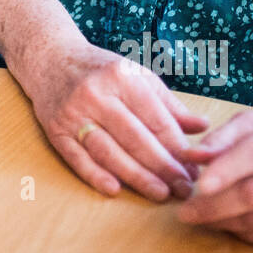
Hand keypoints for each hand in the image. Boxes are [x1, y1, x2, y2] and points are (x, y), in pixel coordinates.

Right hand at [18, 38, 208, 200]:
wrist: (50, 58)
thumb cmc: (101, 70)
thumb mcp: (137, 76)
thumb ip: (169, 104)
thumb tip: (202, 127)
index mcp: (121, 76)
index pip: (155, 119)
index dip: (177, 148)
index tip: (194, 169)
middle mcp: (96, 93)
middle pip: (134, 138)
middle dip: (163, 167)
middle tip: (184, 189)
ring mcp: (73, 112)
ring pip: (108, 151)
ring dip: (136, 176)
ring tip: (160, 193)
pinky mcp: (55, 129)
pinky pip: (77, 158)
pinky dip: (95, 175)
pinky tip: (115, 190)